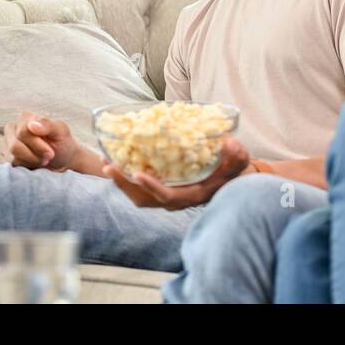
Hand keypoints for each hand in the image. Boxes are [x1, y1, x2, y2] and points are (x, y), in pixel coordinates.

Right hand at [1, 110, 83, 171]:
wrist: (63, 161)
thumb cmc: (62, 143)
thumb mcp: (62, 131)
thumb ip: (48, 125)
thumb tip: (31, 125)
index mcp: (25, 118)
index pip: (23, 132)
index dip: (37, 145)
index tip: (50, 153)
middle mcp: (12, 129)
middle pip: (15, 146)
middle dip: (33, 155)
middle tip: (47, 157)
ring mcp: (6, 144)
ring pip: (11, 158)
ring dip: (30, 162)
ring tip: (41, 160)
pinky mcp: (4, 158)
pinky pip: (9, 166)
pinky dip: (24, 168)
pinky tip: (33, 165)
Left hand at [103, 138, 250, 209]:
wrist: (229, 182)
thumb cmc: (232, 172)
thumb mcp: (238, 163)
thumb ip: (236, 156)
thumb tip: (230, 144)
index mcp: (191, 195)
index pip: (168, 196)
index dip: (153, 187)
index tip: (138, 174)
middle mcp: (175, 200)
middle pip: (143, 198)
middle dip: (124, 183)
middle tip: (108, 166)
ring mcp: (166, 195)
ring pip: (138, 194)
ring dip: (121, 180)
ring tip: (106, 161)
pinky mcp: (161, 188)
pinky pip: (139, 187)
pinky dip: (127, 176)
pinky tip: (117, 159)